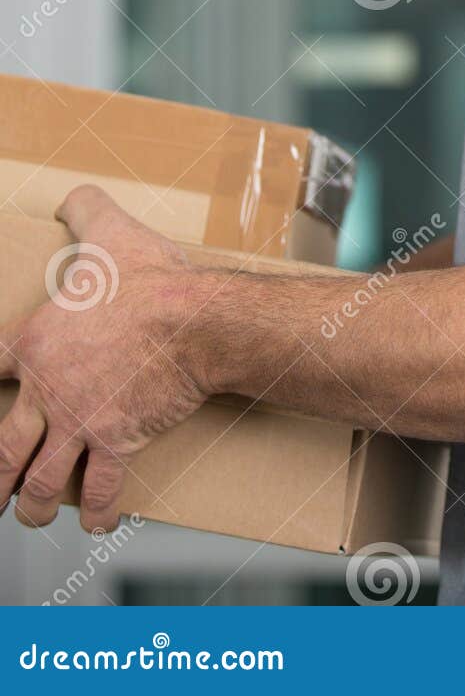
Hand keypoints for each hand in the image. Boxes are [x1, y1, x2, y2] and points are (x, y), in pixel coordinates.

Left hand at [0, 184, 208, 533]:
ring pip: (38, 480)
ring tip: (29, 512)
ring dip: (31, 503)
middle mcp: (47, 389)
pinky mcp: (114, 442)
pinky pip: (98, 489)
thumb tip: (73, 198)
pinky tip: (96, 525)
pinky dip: (96, 512)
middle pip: (2, 446)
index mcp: (35, 341)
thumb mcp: (109, 232)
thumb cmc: (147, 277)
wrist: (188, 319)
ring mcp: (78, 421)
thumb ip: (85, 213)